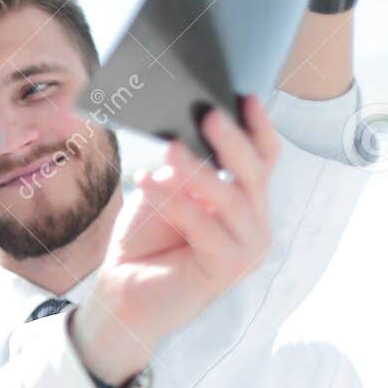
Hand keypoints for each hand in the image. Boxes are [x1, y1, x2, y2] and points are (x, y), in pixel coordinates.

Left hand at [72, 98, 277, 384]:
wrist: (123, 292)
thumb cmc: (144, 242)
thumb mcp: (162, 193)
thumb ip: (181, 168)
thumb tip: (184, 132)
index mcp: (245, 201)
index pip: (264, 158)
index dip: (258, 126)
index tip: (244, 95)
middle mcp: (254, 224)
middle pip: (254, 174)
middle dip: (232, 141)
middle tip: (208, 115)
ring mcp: (246, 249)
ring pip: (231, 200)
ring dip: (198, 172)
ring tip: (169, 148)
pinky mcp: (226, 269)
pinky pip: (206, 229)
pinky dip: (177, 204)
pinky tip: (149, 183)